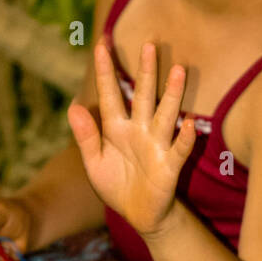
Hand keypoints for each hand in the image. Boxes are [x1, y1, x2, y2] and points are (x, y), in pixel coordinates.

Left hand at [68, 40, 195, 237]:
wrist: (138, 215)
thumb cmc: (116, 185)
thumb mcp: (94, 162)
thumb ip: (85, 136)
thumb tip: (73, 107)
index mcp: (116, 128)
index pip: (109, 95)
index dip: (105, 71)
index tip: (100, 44)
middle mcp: (139, 131)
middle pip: (143, 96)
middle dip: (146, 72)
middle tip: (150, 44)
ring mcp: (156, 146)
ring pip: (165, 115)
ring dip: (172, 94)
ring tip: (179, 70)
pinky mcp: (169, 166)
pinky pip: (178, 149)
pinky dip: (184, 138)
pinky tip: (189, 123)